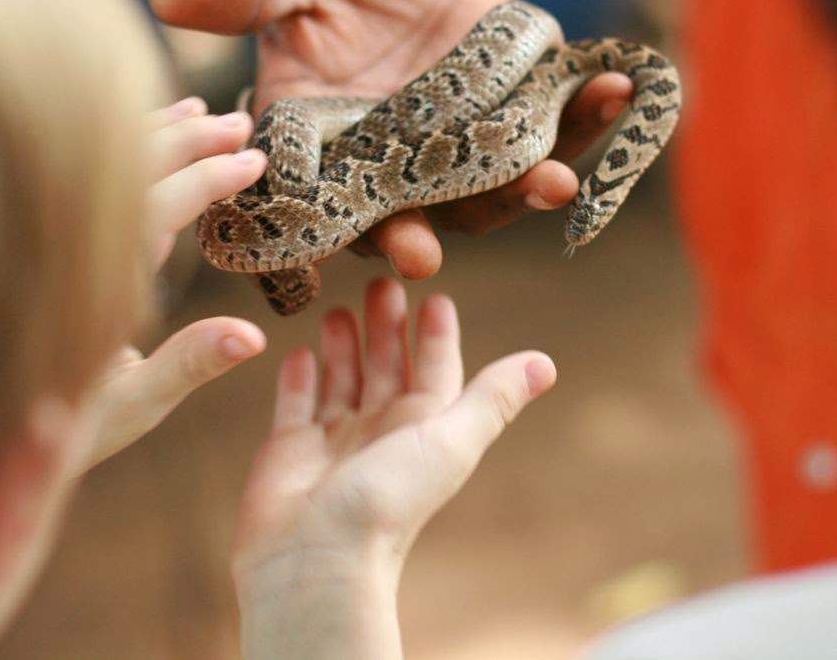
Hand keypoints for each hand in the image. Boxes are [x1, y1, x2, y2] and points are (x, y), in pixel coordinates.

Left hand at [78, 97, 270, 471]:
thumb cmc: (56, 430)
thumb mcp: (132, 404)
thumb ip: (190, 363)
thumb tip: (252, 336)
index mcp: (91, 282)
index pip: (158, 205)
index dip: (209, 178)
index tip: (254, 160)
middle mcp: (64, 245)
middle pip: (128, 165)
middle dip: (189, 139)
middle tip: (240, 124)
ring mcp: (48, 236)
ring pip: (101, 160)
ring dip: (155, 132)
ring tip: (204, 112)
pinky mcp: (40, 238)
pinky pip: (81, 173)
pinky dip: (122, 147)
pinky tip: (149, 133)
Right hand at [148, 0, 630, 279]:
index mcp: (321, 148)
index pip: (305, 203)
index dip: (305, 236)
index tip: (305, 264)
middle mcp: (387, 174)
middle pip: (395, 222)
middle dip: (411, 240)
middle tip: (422, 254)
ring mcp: (455, 164)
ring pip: (484, 200)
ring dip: (519, 194)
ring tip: (556, 181)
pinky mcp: (511, 137)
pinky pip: (549, 144)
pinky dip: (584, 124)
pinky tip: (613, 89)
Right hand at [231, 278, 555, 658]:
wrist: (315, 556)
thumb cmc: (388, 500)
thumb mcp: (451, 439)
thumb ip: (493, 398)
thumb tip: (546, 363)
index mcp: (424, 429)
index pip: (435, 370)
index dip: (437, 335)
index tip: (434, 295)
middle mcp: (382, 432)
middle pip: (387, 368)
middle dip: (386, 326)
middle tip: (381, 280)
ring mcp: (335, 441)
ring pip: (343, 379)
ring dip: (345, 344)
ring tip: (341, 306)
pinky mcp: (290, 449)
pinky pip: (297, 403)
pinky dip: (301, 377)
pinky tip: (301, 350)